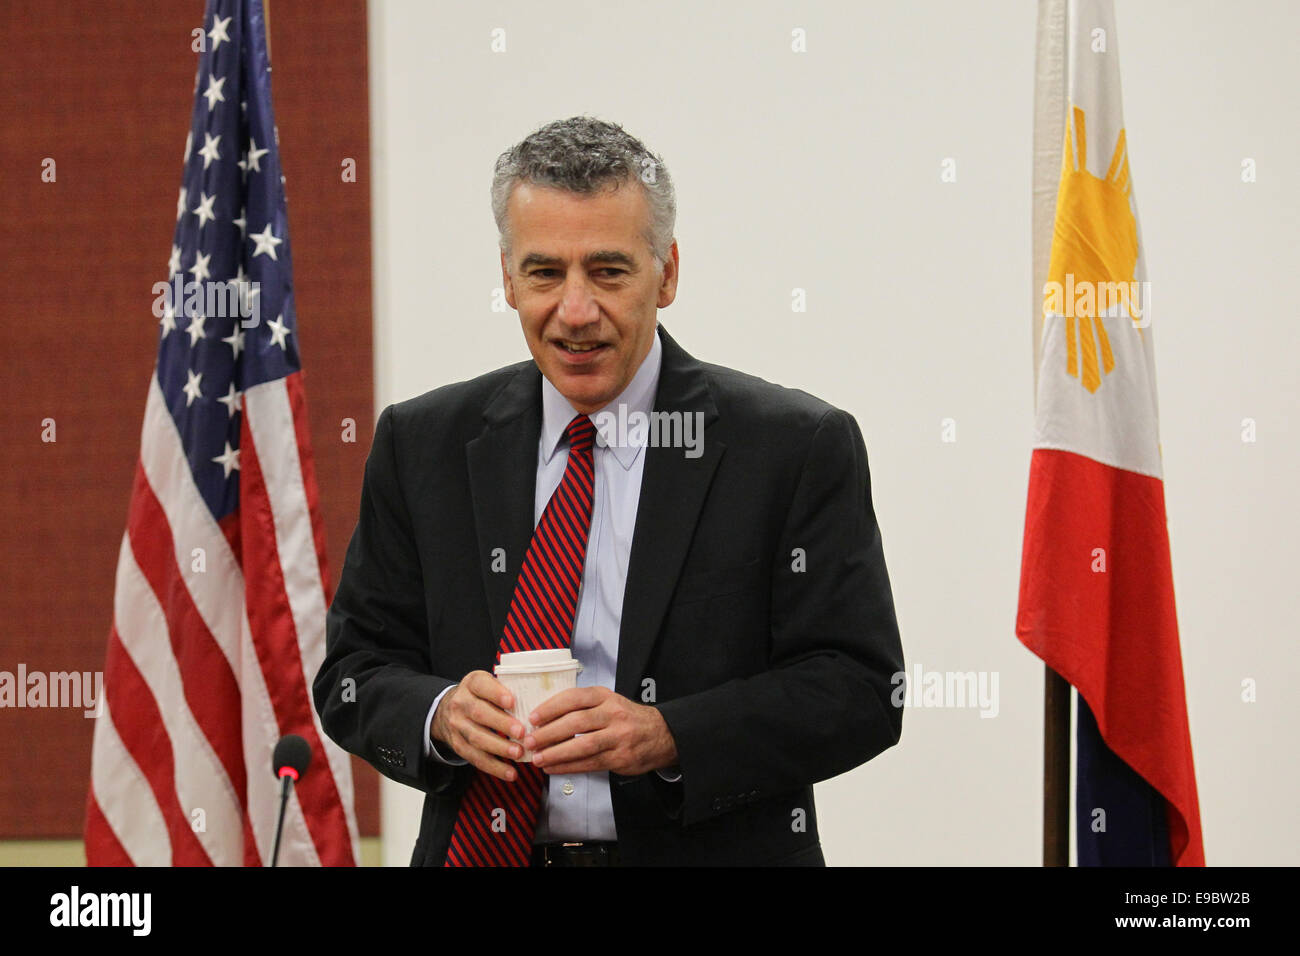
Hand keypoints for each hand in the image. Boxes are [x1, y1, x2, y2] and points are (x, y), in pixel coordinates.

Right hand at [431, 670, 523, 781]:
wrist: (447, 711)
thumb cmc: (481, 696)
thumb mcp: (489, 684)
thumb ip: (507, 689)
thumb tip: (539, 701)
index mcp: (472, 683)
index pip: (481, 685)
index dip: (496, 694)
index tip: (512, 702)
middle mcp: (460, 703)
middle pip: (479, 713)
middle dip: (501, 724)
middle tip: (522, 733)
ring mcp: (457, 725)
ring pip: (477, 738)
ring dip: (500, 748)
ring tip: (519, 753)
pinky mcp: (458, 746)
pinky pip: (476, 758)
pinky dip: (495, 767)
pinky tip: (510, 773)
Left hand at [524, 686, 677, 776]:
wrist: (661, 735)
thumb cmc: (627, 718)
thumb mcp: (609, 702)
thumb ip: (583, 707)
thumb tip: (546, 718)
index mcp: (606, 697)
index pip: (574, 698)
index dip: (551, 707)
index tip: (533, 717)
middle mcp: (613, 715)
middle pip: (576, 722)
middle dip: (549, 733)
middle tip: (530, 740)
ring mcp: (618, 737)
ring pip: (582, 745)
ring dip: (556, 753)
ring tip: (538, 758)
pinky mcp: (620, 758)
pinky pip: (589, 763)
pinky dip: (568, 767)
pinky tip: (553, 767)